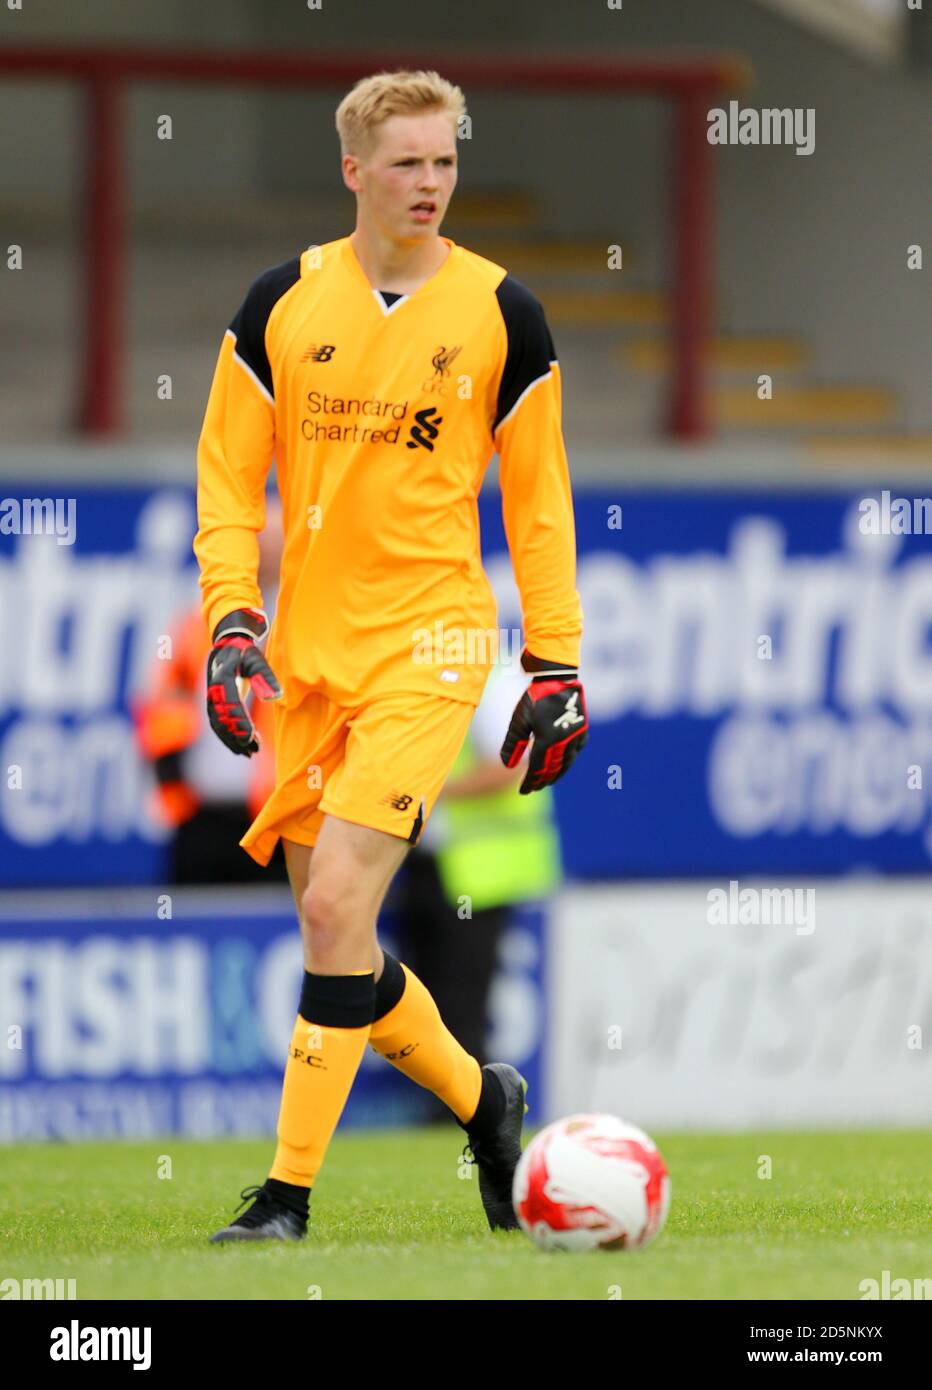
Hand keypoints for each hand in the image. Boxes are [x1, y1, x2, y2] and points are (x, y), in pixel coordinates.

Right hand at [206, 608, 281, 755]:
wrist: (227, 645)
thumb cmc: (245, 653)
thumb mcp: (257, 660)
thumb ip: (266, 677)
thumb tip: (277, 697)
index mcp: (223, 677)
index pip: (230, 704)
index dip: (240, 722)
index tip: (251, 737)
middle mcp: (213, 690)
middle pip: (222, 719)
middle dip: (237, 737)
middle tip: (254, 750)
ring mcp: (211, 698)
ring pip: (219, 725)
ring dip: (233, 741)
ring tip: (250, 753)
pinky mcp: (213, 705)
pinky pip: (217, 725)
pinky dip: (228, 738)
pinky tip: (241, 748)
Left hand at [500, 657, 587, 792]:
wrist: (558, 677)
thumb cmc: (535, 697)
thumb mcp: (519, 720)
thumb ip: (513, 744)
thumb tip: (507, 766)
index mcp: (548, 741)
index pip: (538, 769)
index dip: (531, 782)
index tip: (523, 792)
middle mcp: (564, 742)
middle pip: (554, 769)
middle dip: (543, 781)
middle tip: (535, 789)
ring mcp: (576, 736)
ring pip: (567, 763)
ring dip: (557, 774)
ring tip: (549, 780)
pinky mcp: (581, 729)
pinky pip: (576, 750)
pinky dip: (569, 760)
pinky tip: (564, 762)